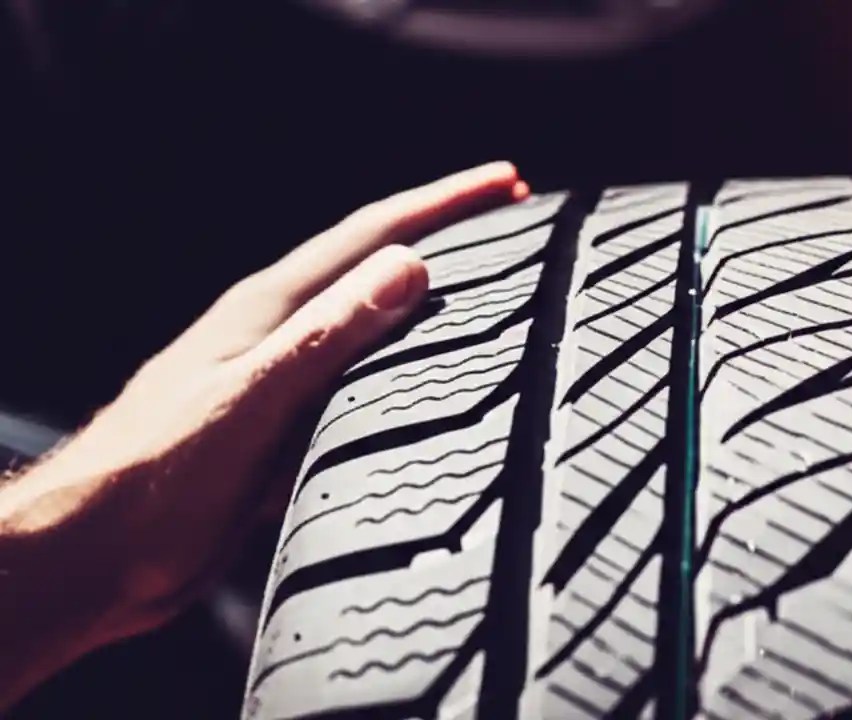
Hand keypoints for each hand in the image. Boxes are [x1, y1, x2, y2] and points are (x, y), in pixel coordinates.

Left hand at [0, 161, 527, 708]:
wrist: (95, 555)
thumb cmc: (154, 479)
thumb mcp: (252, 399)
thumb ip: (328, 335)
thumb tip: (408, 266)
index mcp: (269, 310)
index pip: (372, 234)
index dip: (443, 203)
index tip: (503, 182)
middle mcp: (279, 335)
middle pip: (376, 268)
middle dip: (446, 236)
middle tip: (509, 218)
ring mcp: (281, 381)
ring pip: (373, 327)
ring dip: (429, 300)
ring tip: (484, 286)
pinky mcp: (283, 431)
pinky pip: (360, 383)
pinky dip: (404, 368)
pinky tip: (424, 378)